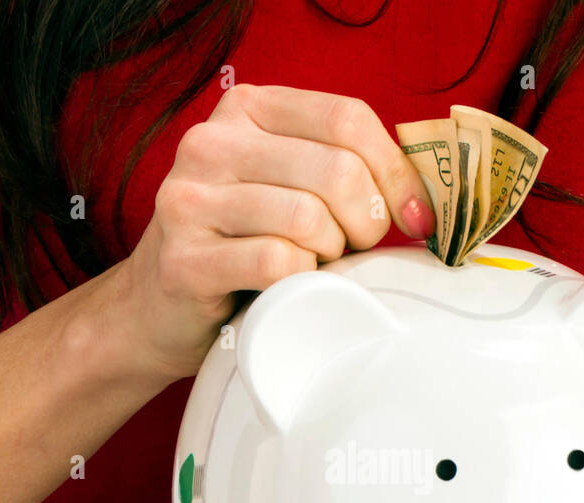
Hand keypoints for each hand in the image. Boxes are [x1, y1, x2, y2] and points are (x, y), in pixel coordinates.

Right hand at [98, 84, 433, 384]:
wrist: (157, 310)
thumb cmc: (242, 249)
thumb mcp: (289, 189)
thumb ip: (344, 173)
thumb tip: (426, 200)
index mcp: (248, 110)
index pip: (347, 118)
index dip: (396, 171)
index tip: (413, 217)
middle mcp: (212, 143)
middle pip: (336, 169)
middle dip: (366, 221)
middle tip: (351, 251)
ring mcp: (190, 199)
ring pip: (309, 218)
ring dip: (329, 254)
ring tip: (312, 267)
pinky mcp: (184, 260)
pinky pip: (277, 263)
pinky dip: (299, 282)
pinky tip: (287, 287)